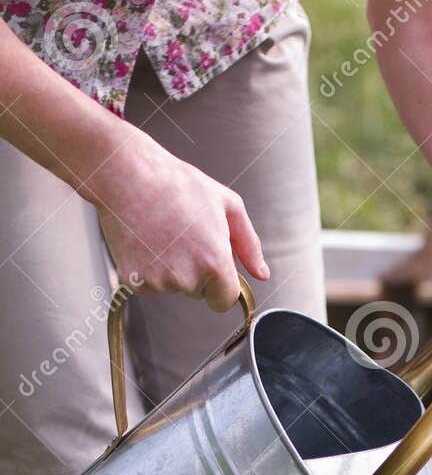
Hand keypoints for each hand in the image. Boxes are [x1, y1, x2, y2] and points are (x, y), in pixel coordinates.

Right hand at [92, 132, 268, 312]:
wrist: (126, 173)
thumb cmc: (177, 183)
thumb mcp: (227, 205)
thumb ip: (248, 244)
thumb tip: (261, 274)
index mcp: (215, 264)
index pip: (224, 301)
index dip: (220, 285)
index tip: (211, 268)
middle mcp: (187, 278)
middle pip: (197, 293)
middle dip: (194, 272)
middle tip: (181, 235)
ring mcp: (159, 281)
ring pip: (172, 288)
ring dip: (169, 268)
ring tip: (161, 232)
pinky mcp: (134, 281)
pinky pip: (147, 285)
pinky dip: (146, 268)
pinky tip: (145, 240)